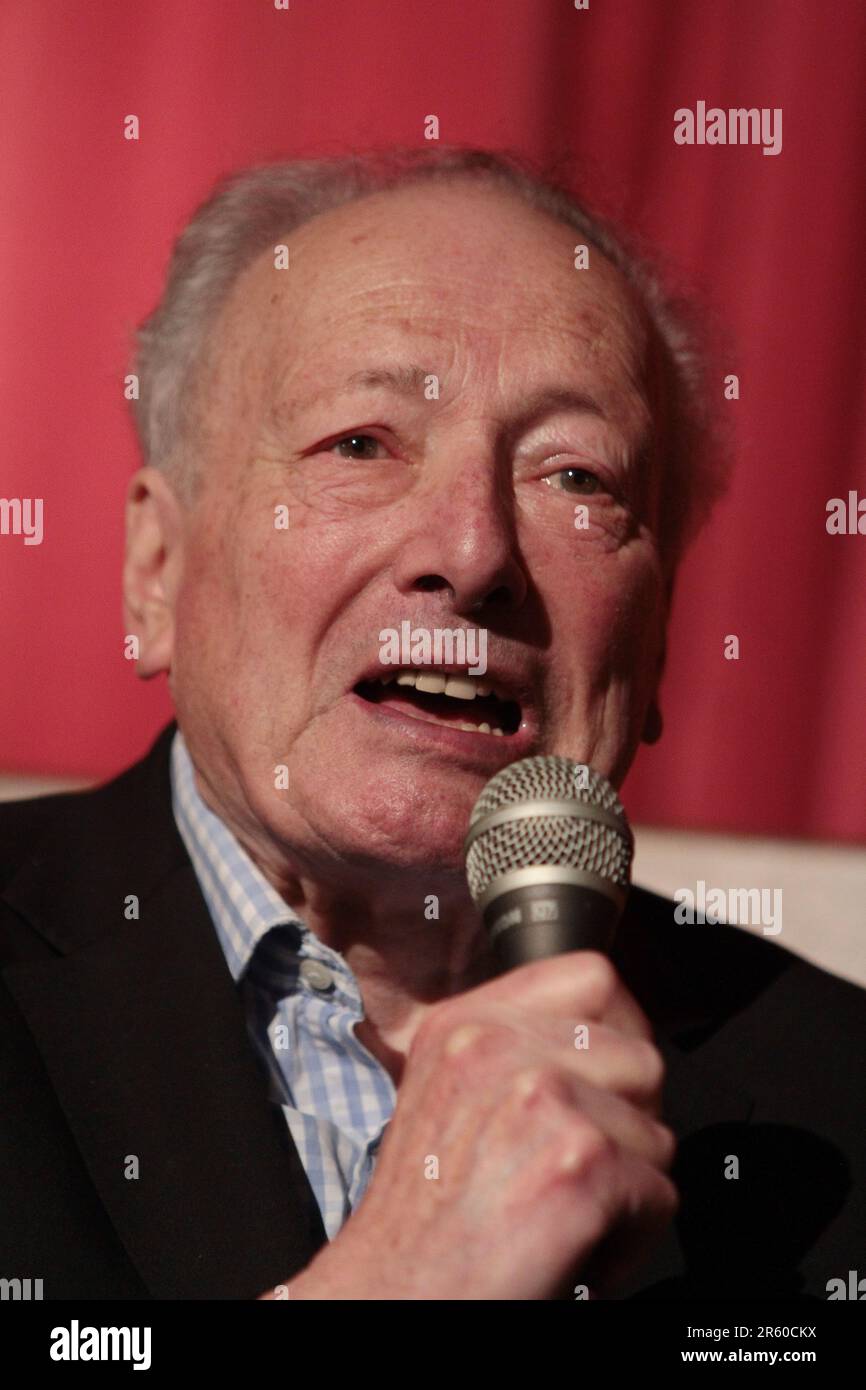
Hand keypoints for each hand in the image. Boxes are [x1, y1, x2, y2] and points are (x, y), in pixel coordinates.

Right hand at [260, 952, 676, 1299]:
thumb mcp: (447, 1096)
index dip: (618, 1036)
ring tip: (563, 1214)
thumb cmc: (425, 1224)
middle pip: (641, 1056)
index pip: (593, 977)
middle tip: (569, 1172)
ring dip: (628, 1184)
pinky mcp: (577, 1161)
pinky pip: (660, 1193)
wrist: (392, 1299)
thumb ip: (515, 1052)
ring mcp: (538, 1096)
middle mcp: (495, 1045)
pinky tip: (571, 1249)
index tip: (603, 1088)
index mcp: (464, 1023)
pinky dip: (630, 1239)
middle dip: (627, 1123)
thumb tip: (610, 1038)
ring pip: (657, 1129)